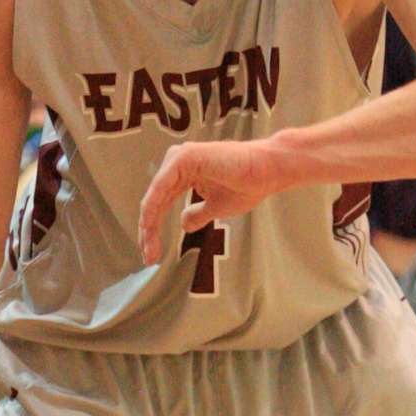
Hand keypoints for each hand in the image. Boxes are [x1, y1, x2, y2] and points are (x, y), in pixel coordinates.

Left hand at [137, 140, 276, 265]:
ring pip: (156, 196)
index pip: (162, 203)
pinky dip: (153, 206)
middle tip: (148, 257)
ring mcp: (181, 158)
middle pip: (156, 201)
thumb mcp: (216, 208)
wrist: (267, 172)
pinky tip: (148, 224)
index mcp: (185, 173)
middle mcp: (179, 164)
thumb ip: (197, 214)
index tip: (151, 254)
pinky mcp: (185, 157)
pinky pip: (162, 185)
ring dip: (148, 224)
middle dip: (148, 231)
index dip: (154, 230)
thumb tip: (183, 223)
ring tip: (149, 249)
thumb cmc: (247, 185)